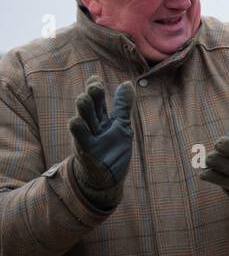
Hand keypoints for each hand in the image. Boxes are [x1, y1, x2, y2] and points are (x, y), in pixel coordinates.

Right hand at [68, 76, 134, 210]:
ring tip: (82, 98)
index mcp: (100, 119)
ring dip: (82, 112)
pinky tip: (75, 121)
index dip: (95, 90)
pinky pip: (82, 142)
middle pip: (89, 109)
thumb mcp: (121, 124)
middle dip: (90, 98)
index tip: (95, 79)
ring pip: (81, 123)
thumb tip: (127, 82)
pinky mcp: (86, 153)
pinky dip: (79, 133)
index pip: (97, 101)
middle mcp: (91, 127)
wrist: (108, 176)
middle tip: (93, 87)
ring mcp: (87, 139)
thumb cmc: (113, 148)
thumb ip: (122, 105)